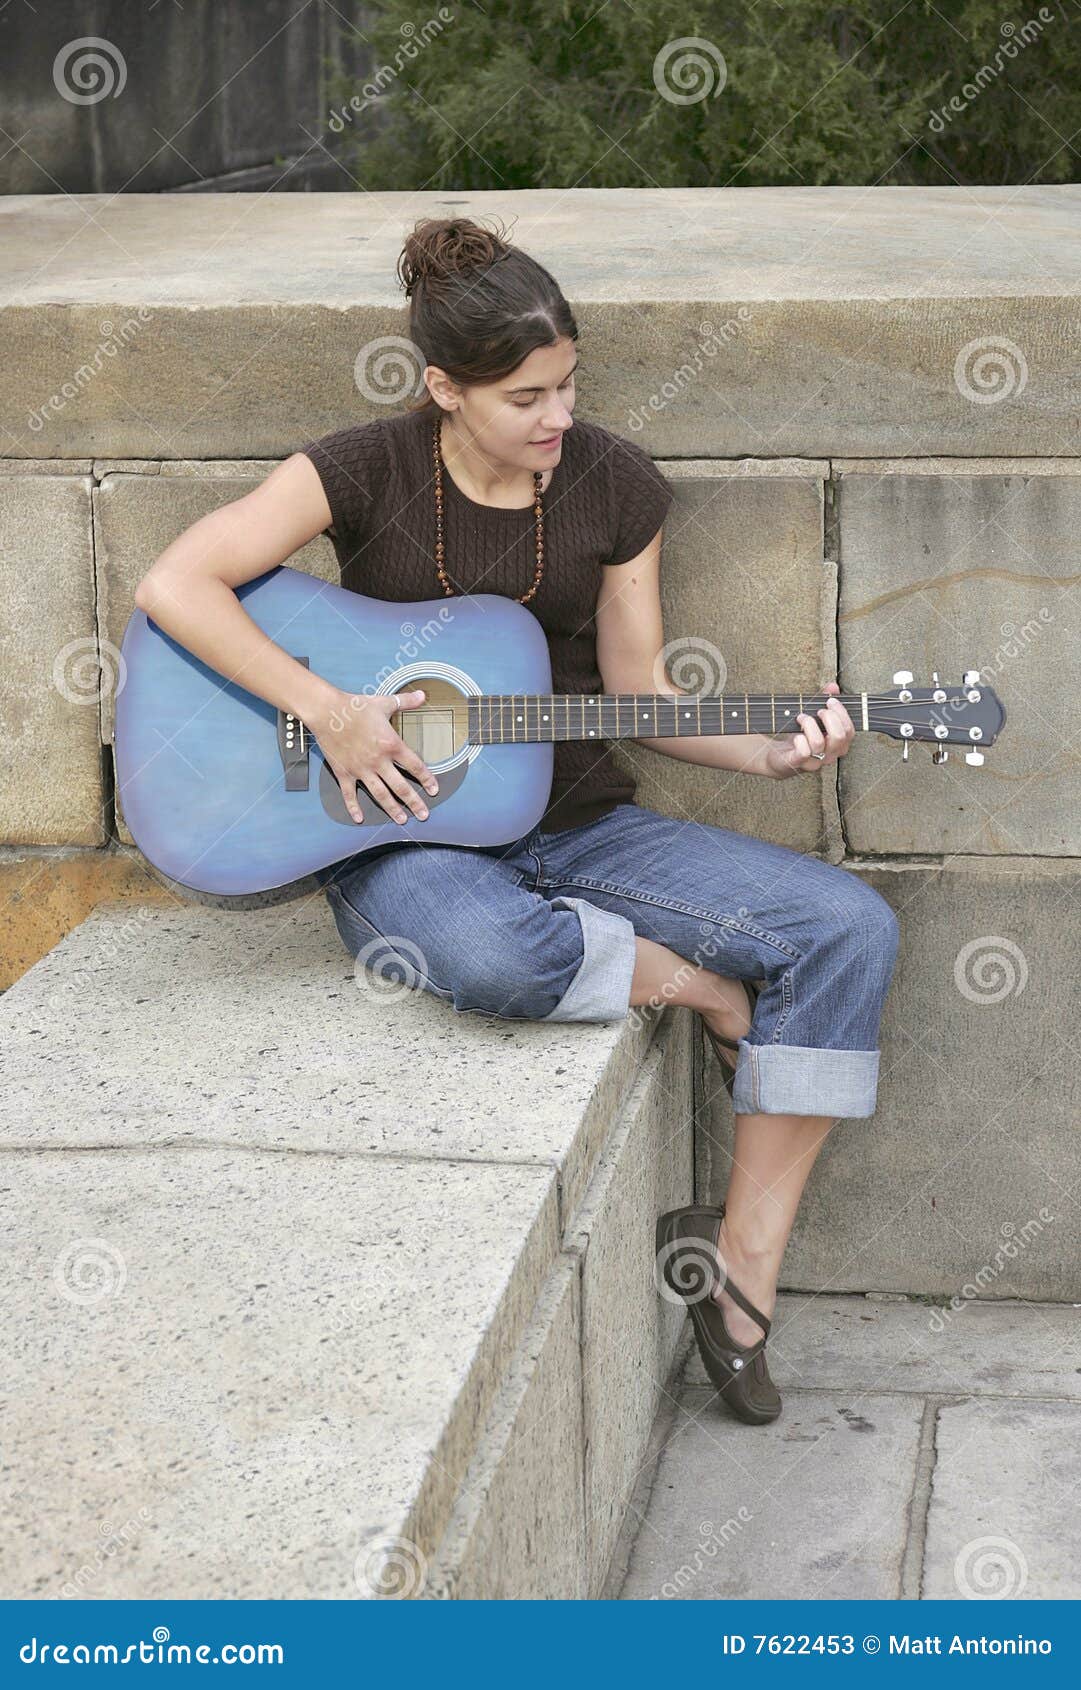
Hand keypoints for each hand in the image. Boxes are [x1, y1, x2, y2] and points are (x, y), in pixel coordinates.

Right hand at [310, 687, 438, 824]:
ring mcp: (361, 769)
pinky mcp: (344, 772)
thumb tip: (423, 695)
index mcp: (391, 744)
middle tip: (423, 815)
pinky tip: (359, 818)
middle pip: (401, 787)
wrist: (327, 711)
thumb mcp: (384, 703)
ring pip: (380, 794)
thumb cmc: (354, 707)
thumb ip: (406, 702)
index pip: (415, 766)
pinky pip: (350, 794)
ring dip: (392, 809)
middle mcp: (378, 761)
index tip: (434, 790)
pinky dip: (354, 807)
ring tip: (402, 819)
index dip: (427, 779)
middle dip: (414, 803)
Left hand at [765, 681, 854, 777]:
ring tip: (801, 718)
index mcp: (838, 745)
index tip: (830, 701)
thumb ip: (825, 701)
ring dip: (809, 724)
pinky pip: (803, 752)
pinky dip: (799, 739)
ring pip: (819, 742)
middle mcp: (830, 755)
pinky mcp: (798, 763)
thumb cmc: (801, 737)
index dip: (841, 713)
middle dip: (829, 717)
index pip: (849, 731)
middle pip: (839, 736)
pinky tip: (796, 734)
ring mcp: (815, 761)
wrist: (780, 758)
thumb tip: (833, 687)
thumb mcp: (814, 718)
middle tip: (818, 711)